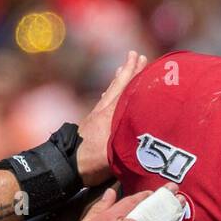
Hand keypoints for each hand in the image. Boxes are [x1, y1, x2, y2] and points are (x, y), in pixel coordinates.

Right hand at [73, 184, 186, 220]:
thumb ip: (100, 207)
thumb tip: (110, 191)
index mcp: (114, 219)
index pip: (132, 203)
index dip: (143, 196)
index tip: (152, 192)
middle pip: (150, 212)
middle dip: (163, 200)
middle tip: (175, 190)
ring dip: (172, 215)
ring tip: (182, 204)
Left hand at [76, 50, 146, 184]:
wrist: (67, 165)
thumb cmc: (94, 160)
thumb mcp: (118, 151)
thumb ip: (133, 138)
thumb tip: (153, 131)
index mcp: (112, 114)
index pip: (127, 89)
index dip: (135, 75)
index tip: (142, 58)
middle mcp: (104, 111)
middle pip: (118, 86)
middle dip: (128, 70)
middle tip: (135, 55)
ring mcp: (95, 116)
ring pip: (109, 93)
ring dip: (117, 80)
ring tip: (121, 68)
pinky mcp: (89, 124)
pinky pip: (102, 103)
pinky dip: (107, 95)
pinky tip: (107, 95)